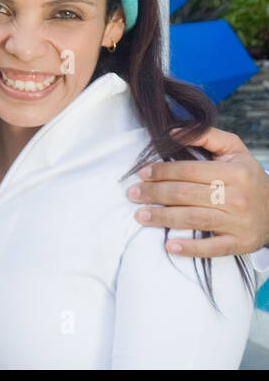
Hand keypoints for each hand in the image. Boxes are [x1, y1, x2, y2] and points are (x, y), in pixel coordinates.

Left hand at [127, 126, 268, 256]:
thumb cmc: (248, 175)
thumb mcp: (234, 149)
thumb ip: (204, 135)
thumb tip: (171, 132)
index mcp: (234, 172)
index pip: (188, 171)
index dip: (162, 172)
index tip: (142, 174)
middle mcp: (237, 197)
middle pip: (186, 195)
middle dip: (154, 194)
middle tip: (132, 194)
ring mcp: (239, 222)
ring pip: (194, 219)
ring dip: (163, 218)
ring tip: (140, 215)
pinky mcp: (241, 243)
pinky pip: (213, 248)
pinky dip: (191, 248)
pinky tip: (170, 246)